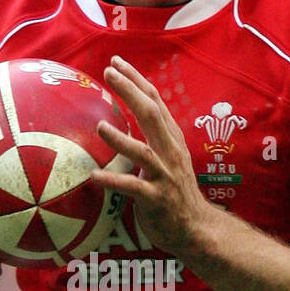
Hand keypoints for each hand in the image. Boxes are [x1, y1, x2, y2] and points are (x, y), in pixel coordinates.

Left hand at [93, 56, 210, 256]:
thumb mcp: (168, 158)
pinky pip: (133, 188)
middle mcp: (170, 152)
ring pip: (143, 152)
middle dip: (130, 92)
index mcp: (172, 140)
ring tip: (99, 126)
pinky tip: (94, 175)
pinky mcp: (156, 199)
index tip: (117, 62)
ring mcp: (164, 175)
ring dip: (120, 139)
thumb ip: (153, 137)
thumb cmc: (175, 192)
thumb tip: (129, 117)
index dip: (137, 81)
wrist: (195, 228)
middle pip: (151, 115)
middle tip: (109, 72)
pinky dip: (113, 181)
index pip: (156, 102)